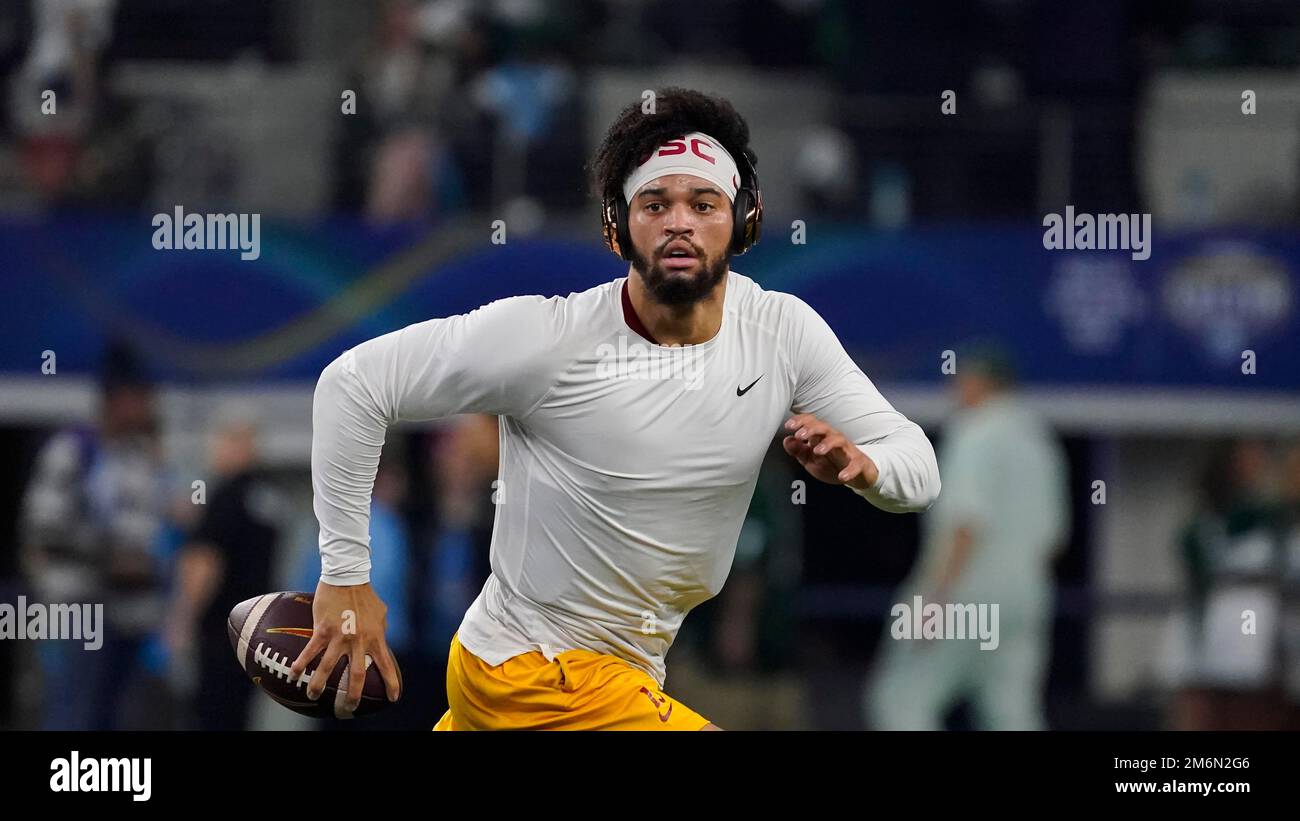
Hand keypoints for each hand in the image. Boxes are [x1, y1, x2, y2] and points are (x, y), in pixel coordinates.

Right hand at [289, 581, 401, 710]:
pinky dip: (301, 664)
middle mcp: (359, 640)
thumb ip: (381, 631)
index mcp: (376, 637)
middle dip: (352, 695)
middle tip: (349, 708)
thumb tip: (382, 645)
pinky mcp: (322, 630)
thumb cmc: (365, 595)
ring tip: (313, 696)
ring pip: (328, 668)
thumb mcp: (381, 614)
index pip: (386, 665)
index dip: (391, 683)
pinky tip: (294, 675)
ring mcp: (340, 636)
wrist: (347, 577)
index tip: (393, 698)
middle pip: (357, 675)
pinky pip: (310, 652)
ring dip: (319, 685)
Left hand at [782, 413, 878, 489]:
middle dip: (811, 429)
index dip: (800, 421)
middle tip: (799, 435)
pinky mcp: (859, 463)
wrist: (857, 475)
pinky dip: (849, 470)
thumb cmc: (832, 464)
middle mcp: (834, 439)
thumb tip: (787, 440)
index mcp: (821, 437)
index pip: (811, 423)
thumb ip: (798, 451)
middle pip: (823, 427)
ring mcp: (847, 450)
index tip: (788, 426)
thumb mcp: (810, 460)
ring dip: (827, 444)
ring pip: (839, 440)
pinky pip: (856, 464)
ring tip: (817, 451)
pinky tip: (842, 476)